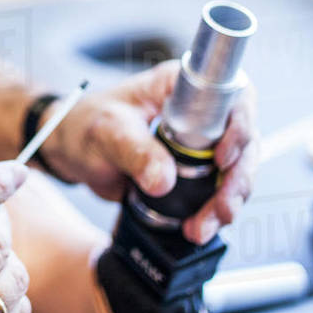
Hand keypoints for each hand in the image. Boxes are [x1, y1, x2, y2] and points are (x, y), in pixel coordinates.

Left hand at [39, 60, 257, 244]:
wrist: (69, 149)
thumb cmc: (83, 123)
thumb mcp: (105, 132)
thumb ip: (134, 151)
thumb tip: (163, 180)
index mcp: (180, 85)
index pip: (230, 97)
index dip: (238, 127)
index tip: (223, 159)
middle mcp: (199, 109)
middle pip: (243, 140)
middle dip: (237, 178)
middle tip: (222, 209)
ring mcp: (200, 141)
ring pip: (236, 169)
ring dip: (227, 200)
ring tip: (202, 227)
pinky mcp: (194, 169)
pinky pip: (217, 188)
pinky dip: (213, 210)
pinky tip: (198, 227)